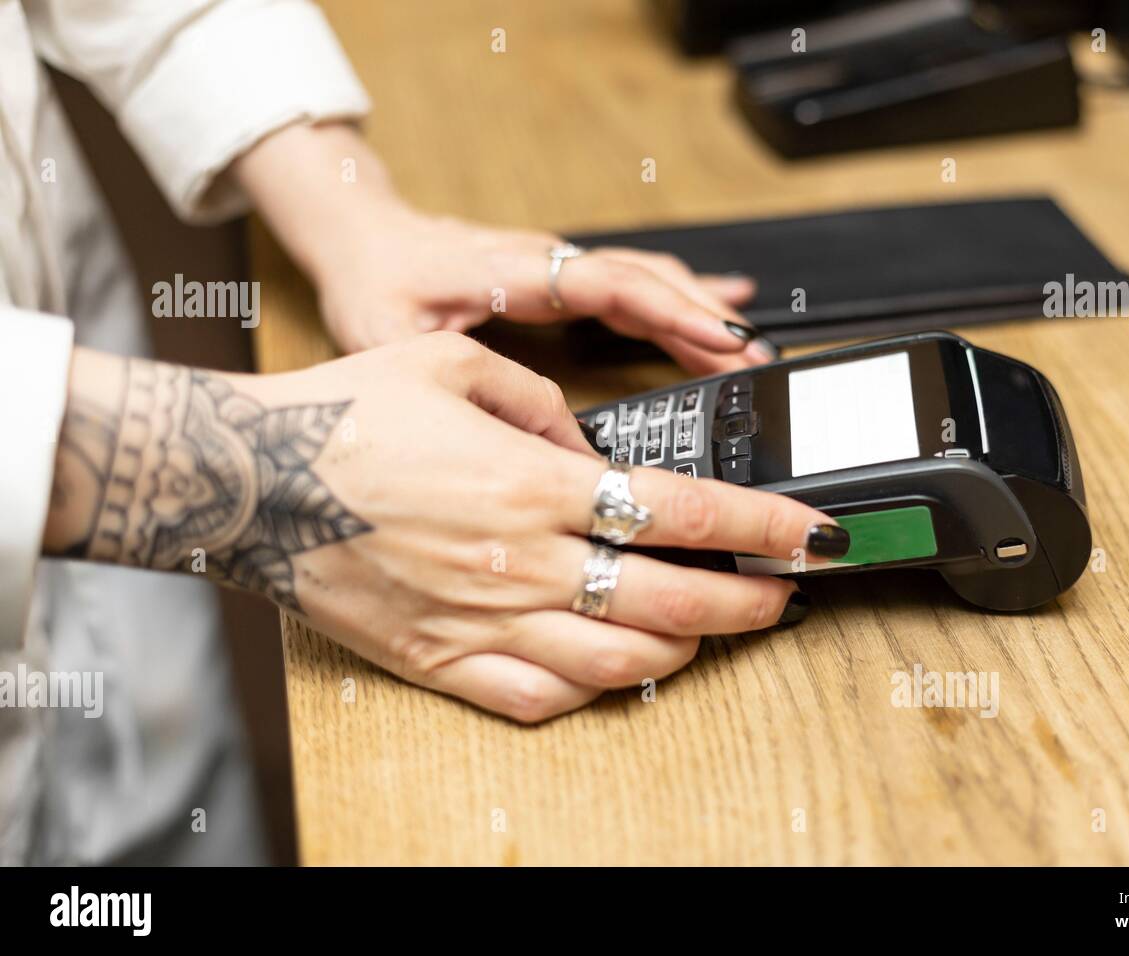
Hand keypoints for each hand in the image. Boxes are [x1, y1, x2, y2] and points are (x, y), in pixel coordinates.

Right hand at [45, 335, 849, 722]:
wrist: (243, 478)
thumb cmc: (339, 416)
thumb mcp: (452, 364)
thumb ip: (540, 403)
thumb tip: (589, 446)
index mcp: (529, 483)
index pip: (683, 516)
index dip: (764, 528)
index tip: (811, 534)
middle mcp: (517, 562)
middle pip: (670, 604)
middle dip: (749, 602)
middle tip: (784, 593)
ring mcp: (480, 622)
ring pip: (617, 666)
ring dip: (683, 652)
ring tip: (709, 631)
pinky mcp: (439, 662)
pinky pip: (536, 700)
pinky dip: (593, 694)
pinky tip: (616, 672)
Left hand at [233, 123, 776, 373]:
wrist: (362, 236)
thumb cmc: (374, 281)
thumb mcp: (389, 335)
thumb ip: (437, 382)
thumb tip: (490, 440)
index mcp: (513, 271)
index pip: (609, 283)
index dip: (669, 310)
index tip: (719, 338)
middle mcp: (546, 261)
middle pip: (645, 280)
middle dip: (705, 320)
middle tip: (756, 364)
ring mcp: (558, 265)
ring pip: (646, 279)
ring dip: (699, 313)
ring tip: (750, 353)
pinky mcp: (561, 277)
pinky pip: (634, 283)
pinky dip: (679, 300)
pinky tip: (717, 316)